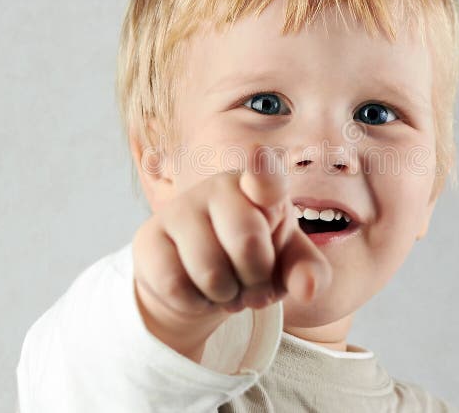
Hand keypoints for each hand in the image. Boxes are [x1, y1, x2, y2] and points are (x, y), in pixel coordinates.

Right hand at [132, 145, 331, 360]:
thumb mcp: (288, 267)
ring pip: (210, 271)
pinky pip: (176, 285)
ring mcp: (179, 209)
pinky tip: (197, 291)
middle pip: (248, 243)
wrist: (199, 282)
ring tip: (226, 288)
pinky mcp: (149, 238)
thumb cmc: (253, 261)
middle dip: (257, 280)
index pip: (264, 173)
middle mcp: (218, 187)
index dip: (262, 169)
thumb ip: (309, 274)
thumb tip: (309, 290)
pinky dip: (195, 303)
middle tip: (253, 284)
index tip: (259, 154)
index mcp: (260, 186)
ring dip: (226, 296)